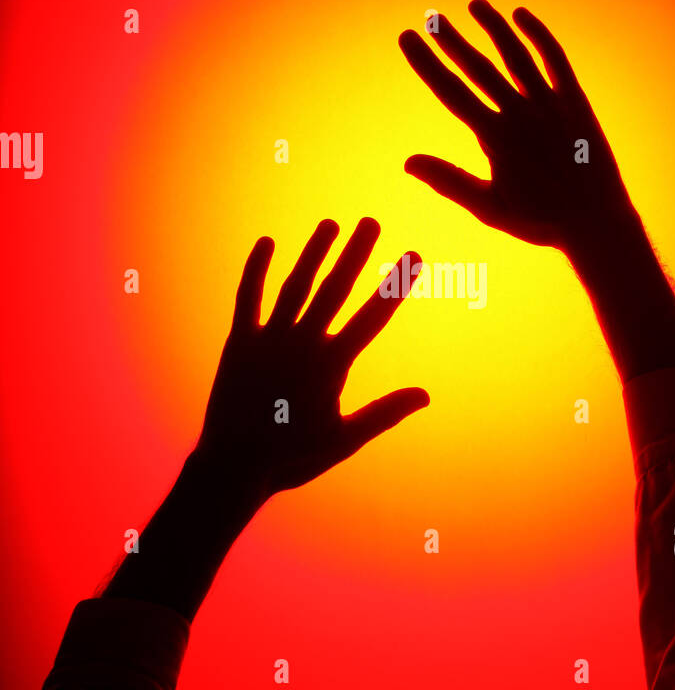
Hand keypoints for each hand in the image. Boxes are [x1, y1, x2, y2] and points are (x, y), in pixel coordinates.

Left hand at [196, 218, 428, 507]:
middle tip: (371, 222)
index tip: (413, 257)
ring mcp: (269, 339)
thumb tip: (426, 396)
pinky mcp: (239, 343)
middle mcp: (302, 344)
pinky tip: (267, 243)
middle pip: (334, 290)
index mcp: (331, 366)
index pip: (373, 318)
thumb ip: (385, 412)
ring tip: (330, 225)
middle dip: (355, 254)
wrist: (233, 467)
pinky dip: (256, 270)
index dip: (395, 286)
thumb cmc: (292, 458)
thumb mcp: (345, 439)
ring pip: (296, 286)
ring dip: (314, 254)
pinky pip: (248, 298)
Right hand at [399, 0, 633, 259]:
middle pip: (479, 68)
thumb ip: (448, 181)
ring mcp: (551, 104)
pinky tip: (521, 16)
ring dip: (495, 28)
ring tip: (475, 5)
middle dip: (451, 40)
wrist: (597, 221)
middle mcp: (522, 115)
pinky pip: (555, 59)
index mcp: (496, 139)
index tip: (408, 37)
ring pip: (517, 55)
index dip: (427, 63)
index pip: (452, 92)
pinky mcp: (576, 101)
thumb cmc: (540, 219)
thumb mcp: (489, 207)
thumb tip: (407, 162)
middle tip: (431, 17)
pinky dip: (539, 35)